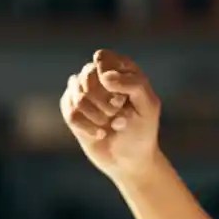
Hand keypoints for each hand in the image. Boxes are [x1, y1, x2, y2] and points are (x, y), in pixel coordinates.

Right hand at [60, 49, 162, 182]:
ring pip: (78, 95)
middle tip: (116, 113)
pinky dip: (88, 127)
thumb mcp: (147, 105)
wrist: (130, 160)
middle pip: (88, 75)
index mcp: (120, 69)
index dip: (108, 76)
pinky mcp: (71, 112)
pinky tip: (101, 134)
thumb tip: (105, 77)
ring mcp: (82, 93)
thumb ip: (133, 83)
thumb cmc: (142, 130)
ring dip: (97, 115)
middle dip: (103, 99)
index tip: (122, 98)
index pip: (103, 58)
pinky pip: (71, 113)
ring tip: (111, 125)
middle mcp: (99, 77)